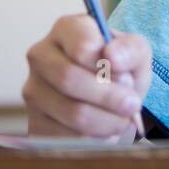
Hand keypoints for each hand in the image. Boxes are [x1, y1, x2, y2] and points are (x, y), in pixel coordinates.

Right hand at [23, 14, 151, 141]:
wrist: (110, 100)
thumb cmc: (121, 69)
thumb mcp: (136, 53)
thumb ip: (131, 48)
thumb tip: (111, 56)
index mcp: (66, 29)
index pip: (81, 47)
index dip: (108, 66)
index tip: (127, 78)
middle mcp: (41, 55)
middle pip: (69, 79)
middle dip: (108, 97)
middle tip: (132, 105)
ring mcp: (33, 91)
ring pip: (70, 112)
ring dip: (106, 121)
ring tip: (122, 119)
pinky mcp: (34, 123)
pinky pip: (65, 137)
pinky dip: (93, 139)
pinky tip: (105, 131)